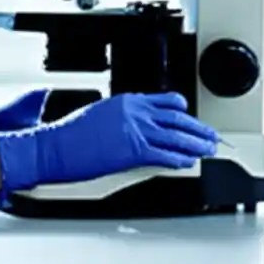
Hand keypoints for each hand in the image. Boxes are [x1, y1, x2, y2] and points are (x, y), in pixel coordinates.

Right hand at [0, 92, 219, 194]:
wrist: (53, 146)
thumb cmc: (68, 135)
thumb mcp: (98, 115)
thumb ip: (121, 119)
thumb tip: (134, 129)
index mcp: (127, 101)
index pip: (165, 102)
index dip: (183, 112)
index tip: (192, 119)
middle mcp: (134, 112)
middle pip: (176, 119)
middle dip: (197, 129)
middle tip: (210, 136)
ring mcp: (134, 129)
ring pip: (175, 136)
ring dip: (195, 144)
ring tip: (207, 150)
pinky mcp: (132, 150)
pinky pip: (164, 154)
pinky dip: (179, 158)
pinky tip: (188, 162)